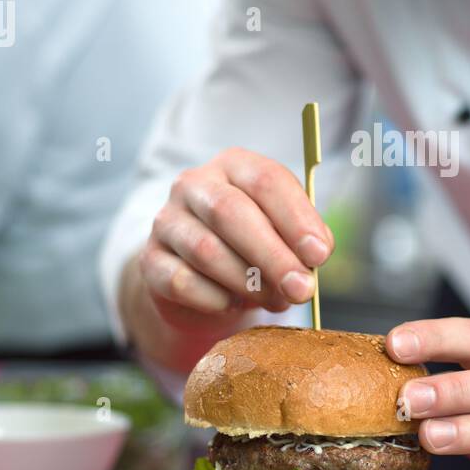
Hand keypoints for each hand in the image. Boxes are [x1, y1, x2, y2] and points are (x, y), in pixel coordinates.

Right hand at [138, 147, 334, 330]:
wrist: (201, 278)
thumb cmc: (252, 247)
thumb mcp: (284, 234)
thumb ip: (303, 239)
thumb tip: (314, 257)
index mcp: (235, 166)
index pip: (266, 180)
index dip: (296, 218)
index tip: (319, 255)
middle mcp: (195, 184)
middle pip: (231, 212)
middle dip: (272, 255)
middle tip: (301, 289)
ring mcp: (166, 220)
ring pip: (206, 250)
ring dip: (247, 282)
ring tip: (273, 300)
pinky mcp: (150, 260)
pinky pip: (181, 282)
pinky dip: (214, 299)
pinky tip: (231, 303)